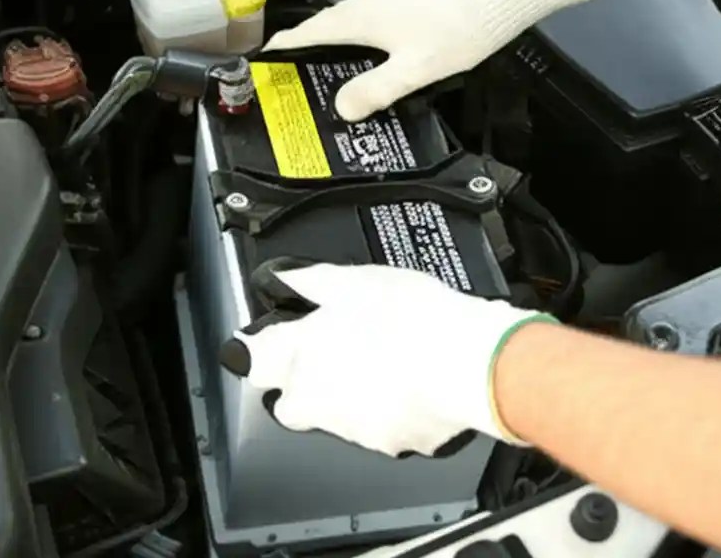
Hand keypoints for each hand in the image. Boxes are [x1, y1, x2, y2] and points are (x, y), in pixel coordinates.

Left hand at [220, 261, 555, 456]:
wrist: (470, 364)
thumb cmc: (413, 318)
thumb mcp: (353, 279)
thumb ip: (309, 280)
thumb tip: (282, 276)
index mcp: (298, 356)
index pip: (250, 359)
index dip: (257, 346)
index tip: (266, 337)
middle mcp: (315, 399)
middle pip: (286, 401)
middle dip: (299, 383)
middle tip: (331, 353)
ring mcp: (351, 427)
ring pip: (333, 417)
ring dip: (346, 394)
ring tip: (382, 360)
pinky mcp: (388, 444)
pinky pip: (376, 429)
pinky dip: (386, 410)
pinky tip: (408, 382)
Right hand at [264, 0, 597, 121]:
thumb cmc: (457, 29)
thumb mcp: (413, 71)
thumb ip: (374, 90)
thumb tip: (343, 107)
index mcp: (361, 17)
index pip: (309, 31)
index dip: (285, 46)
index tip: (266, 57)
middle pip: (330, 24)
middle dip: (311, 47)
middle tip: (300, 73)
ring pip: (355, 16)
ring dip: (342, 39)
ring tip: (339, 67)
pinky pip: (377, 11)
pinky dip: (368, 31)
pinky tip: (384, 48)